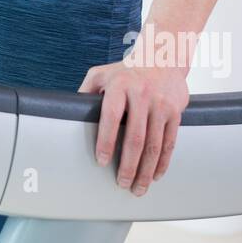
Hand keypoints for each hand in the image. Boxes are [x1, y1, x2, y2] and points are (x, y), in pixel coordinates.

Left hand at [77, 58, 189, 195]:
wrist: (163, 55)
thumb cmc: (126, 70)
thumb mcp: (100, 74)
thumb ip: (85, 92)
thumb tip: (66, 113)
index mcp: (119, 86)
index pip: (110, 117)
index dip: (105, 142)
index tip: (101, 161)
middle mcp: (141, 94)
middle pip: (135, 138)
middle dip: (127, 166)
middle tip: (121, 183)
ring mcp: (160, 104)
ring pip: (154, 145)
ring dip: (146, 170)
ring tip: (138, 187)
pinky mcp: (175, 111)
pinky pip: (170, 142)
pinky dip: (163, 162)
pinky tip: (156, 174)